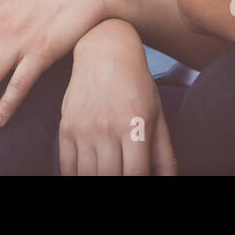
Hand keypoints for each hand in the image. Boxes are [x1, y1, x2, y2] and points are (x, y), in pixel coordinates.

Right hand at [59, 19, 175, 174]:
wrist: (103, 51)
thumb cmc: (135, 82)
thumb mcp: (157, 114)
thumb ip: (164, 153)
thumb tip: (169, 180)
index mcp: (134, 125)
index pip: (136, 174)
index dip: (140, 183)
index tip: (141, 180)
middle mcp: (106, 128)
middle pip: (110, 178)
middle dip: (118, 183)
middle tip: (124, 175)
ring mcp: (83, 128)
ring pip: (87, 175)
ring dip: (98, 180)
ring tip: (108, 173)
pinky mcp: (66, 127)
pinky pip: (67, 166)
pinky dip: (76, 177)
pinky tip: (88, 174)